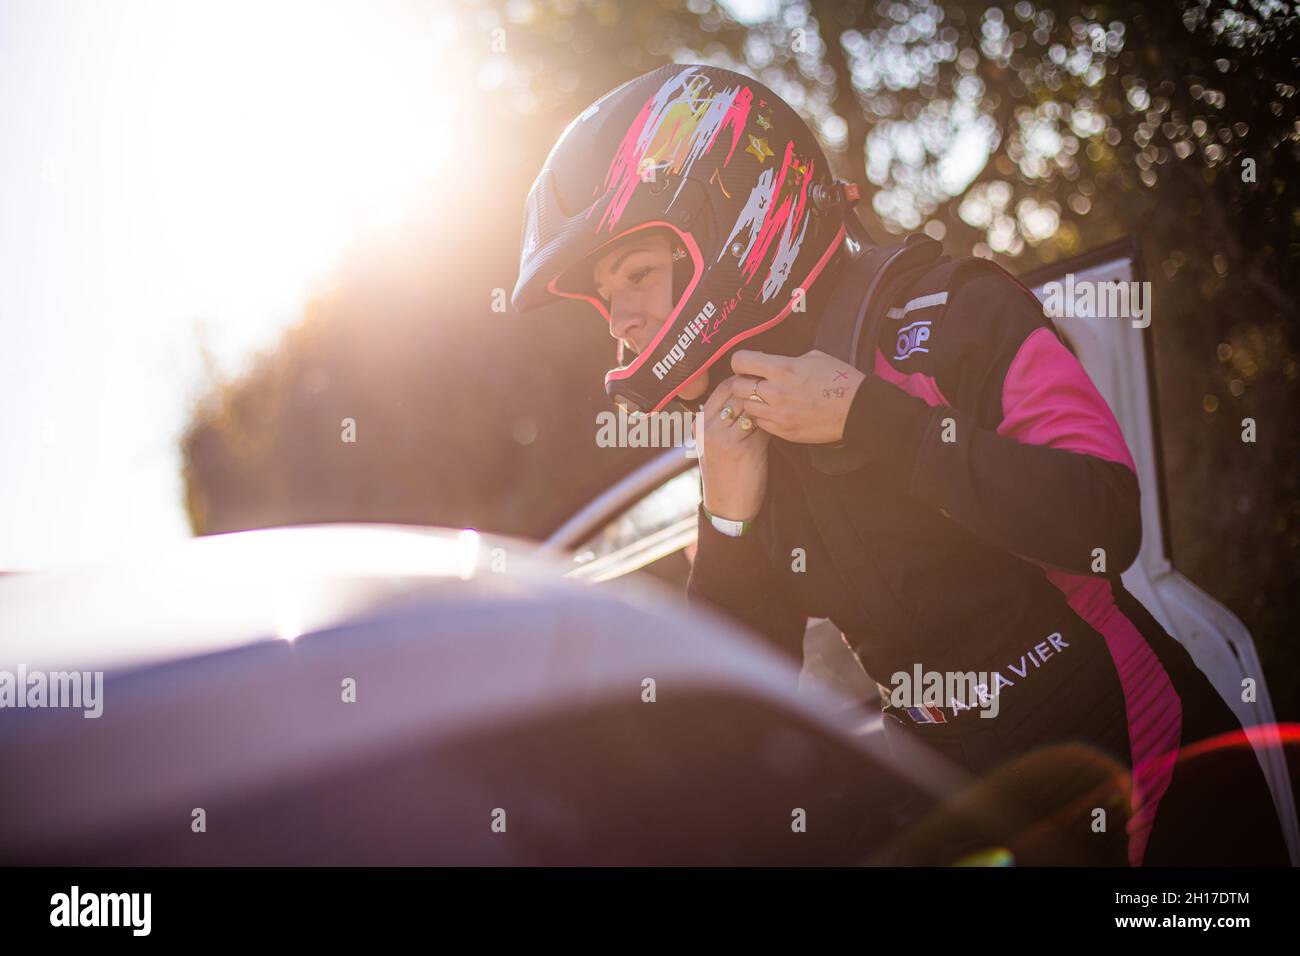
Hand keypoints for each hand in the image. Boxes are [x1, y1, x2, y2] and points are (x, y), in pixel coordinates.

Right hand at [695, 374, 769, 521]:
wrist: (727, 506)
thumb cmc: (725, 473)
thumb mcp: (714, 444)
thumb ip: (724, 419)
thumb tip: (750, 392)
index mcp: (700, 424)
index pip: (723, 388)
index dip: (744, 379)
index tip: (761, 378)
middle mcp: (709, 428)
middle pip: (737, 393)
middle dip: (759, 387)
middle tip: (779, 385)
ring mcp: (724, 438)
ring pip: (751, 406)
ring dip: (768, 403)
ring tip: (782, 403)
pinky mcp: (744, 449)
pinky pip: (763, 424)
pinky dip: (774, 421)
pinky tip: (782, 423)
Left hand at [728, 349, 866, 443]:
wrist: (857, 410)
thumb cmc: (839, 379)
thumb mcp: (813, 357)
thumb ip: (785, 360)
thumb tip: (768, 362)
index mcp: (782, 368)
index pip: (739, 361)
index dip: (741, 361)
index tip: (748, 364)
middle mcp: (776, 391)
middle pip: (736, 387)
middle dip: (743, 382)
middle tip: (755, 382)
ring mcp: (778, 414)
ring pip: (746, 407)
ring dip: (752, 401)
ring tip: (767, 398)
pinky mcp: (784, 431)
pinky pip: (761, 423)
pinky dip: (764, 417)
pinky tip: (776, 411)